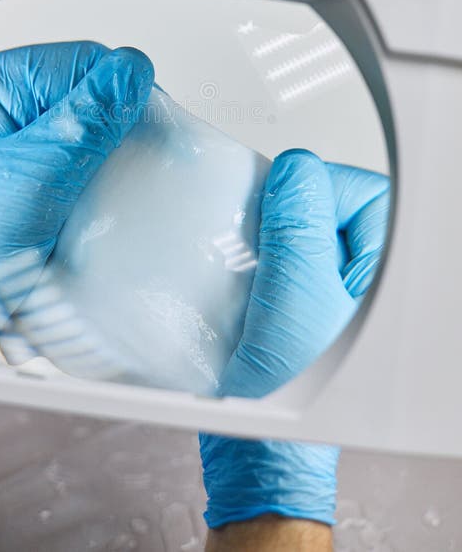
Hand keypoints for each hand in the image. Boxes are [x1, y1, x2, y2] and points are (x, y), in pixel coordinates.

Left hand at [0, 42, 153, 356]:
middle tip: (124, 182)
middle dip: (109, 143)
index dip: (123, 98)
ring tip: (97, 211)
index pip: (78, 64)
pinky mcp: (10, 193)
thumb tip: (130, 72)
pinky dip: (83, 200)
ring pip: (76, 145)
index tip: (152, 137)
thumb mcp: (28, 181)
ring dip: (97, 176)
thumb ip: (84, 122)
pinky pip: (66, 179)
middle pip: (79, 104)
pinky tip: (83, 225)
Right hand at [200, 149, 388, 527]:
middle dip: (275, 219)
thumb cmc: (291, 399)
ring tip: (249, 279)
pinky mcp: (295, 301)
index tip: (273, 224)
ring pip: (286, 230)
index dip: (300, 195)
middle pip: (312, 203)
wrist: (257, 455)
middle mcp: (359, 273)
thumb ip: (300, 224)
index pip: (343, 185)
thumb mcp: (299, 300)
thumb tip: (292, 167)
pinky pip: (269, 258)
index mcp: (379, 266)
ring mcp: (326, 287)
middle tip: (259, 257)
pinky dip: (249, 265)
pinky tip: (242, 290)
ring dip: (257, 244)